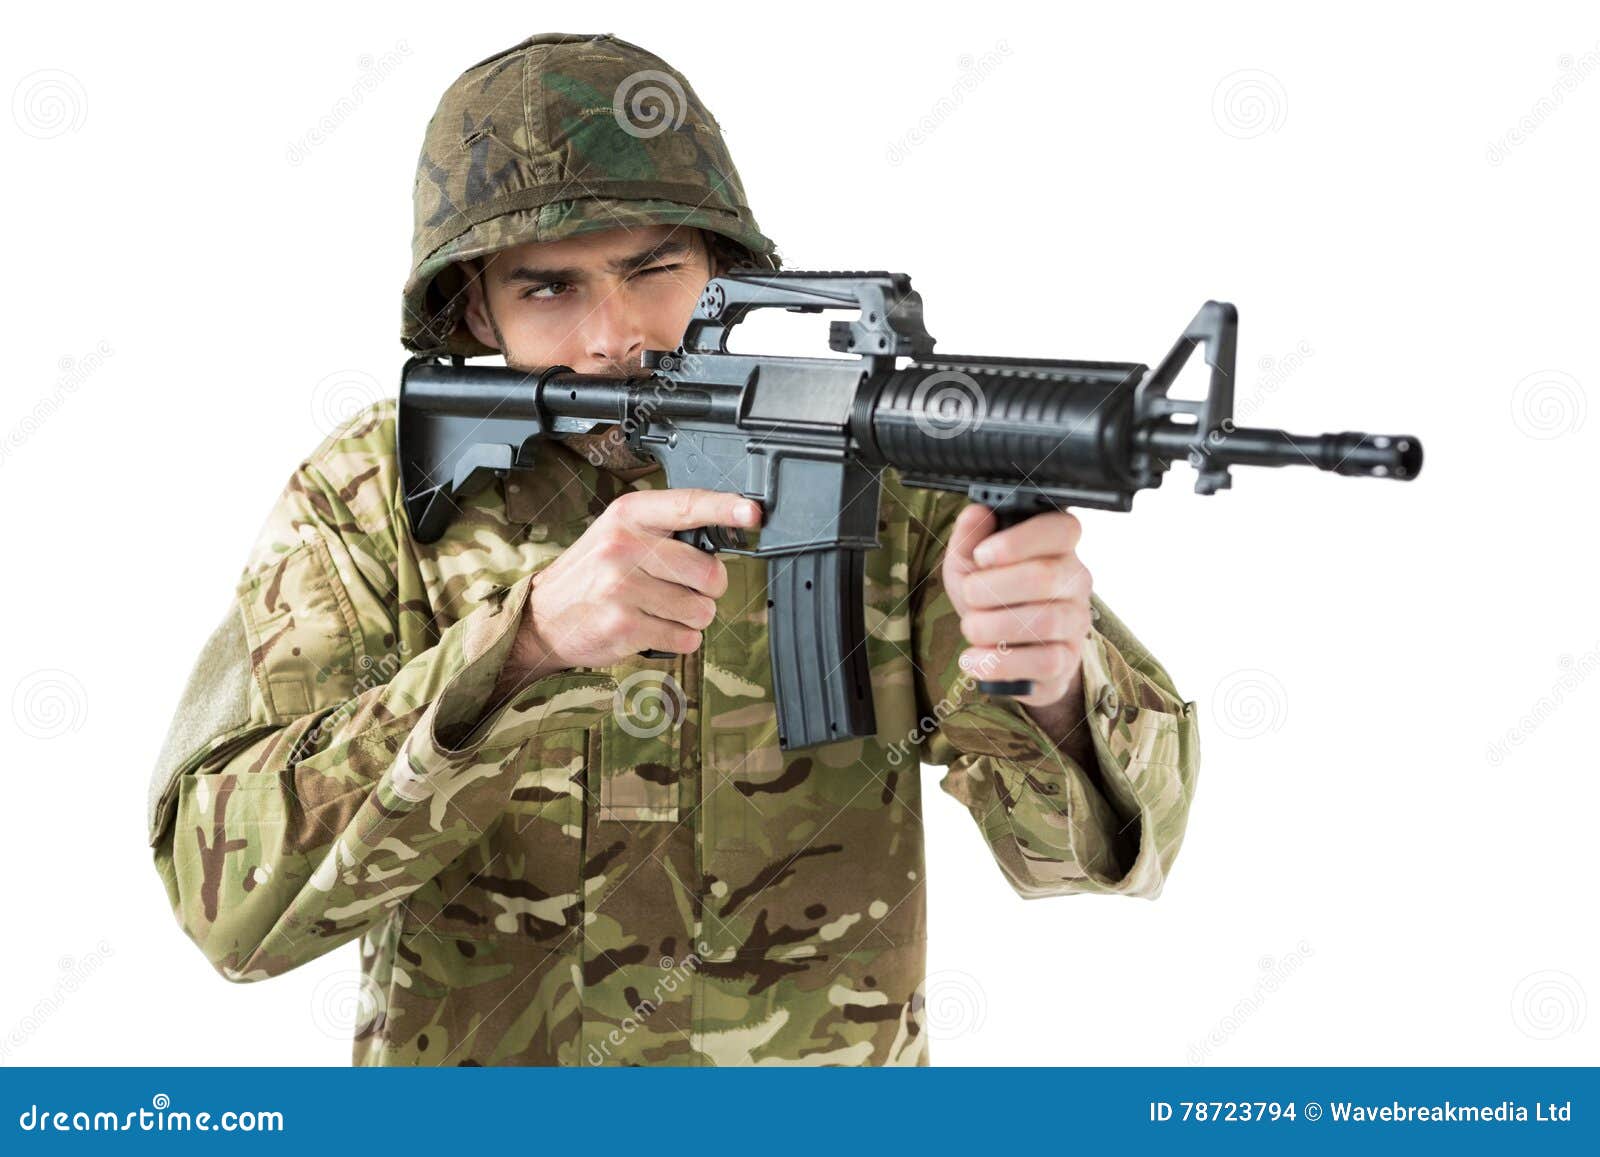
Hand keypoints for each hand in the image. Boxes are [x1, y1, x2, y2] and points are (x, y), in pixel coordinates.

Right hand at [500, 488, 762, 682]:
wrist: (541, 618)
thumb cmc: (591, 575)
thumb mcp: (619, 534)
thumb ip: (666, 530)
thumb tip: (726, 535)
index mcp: (629, 515)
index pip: (688, 505)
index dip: (726, 509)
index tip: (753, 514)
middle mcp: (625, 546)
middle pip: (709, 573)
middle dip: (707, 589)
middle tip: (679, 589)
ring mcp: (622, 587)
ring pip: (701, 611)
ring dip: (690, 618)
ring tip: (657, 610)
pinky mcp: (624, 626)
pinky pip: (684, 638)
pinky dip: (677, 639)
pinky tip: (650, 629)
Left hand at [942, 505, 1092, 707]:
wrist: (1003, 650)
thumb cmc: (991, 598)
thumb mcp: (969, 565)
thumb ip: (969, 537)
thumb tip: (977, 512)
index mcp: (1057, 547)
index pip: (1062, 529)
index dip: (1019, 541)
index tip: (982, 556)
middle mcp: (1075, 581)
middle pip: (1045, 576)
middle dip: (992, 588)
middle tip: (971, 596)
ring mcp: (1076, 622)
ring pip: (1045, 621)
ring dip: (992, 626)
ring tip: (971, 628)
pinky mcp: (1067, 660)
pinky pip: (1043, 661)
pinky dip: (1000, 662)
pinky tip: (975, 659)